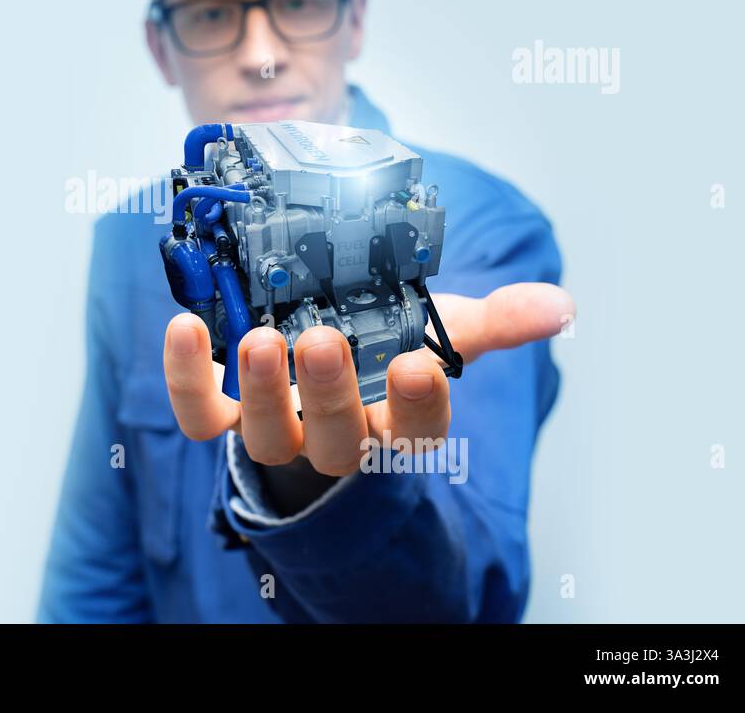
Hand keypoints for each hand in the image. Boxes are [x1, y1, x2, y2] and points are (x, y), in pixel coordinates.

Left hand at [162, 283, 574, 474]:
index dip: (418, 405)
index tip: (420, 363)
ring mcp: (274, 427)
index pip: (416, 431)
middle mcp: (334, 435)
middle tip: (324, 340)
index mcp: (394, 422)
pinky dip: (184, 377)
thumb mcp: (437, 328)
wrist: (313, 363)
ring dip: (262, 389)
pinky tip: (183, 326)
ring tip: (259, 340)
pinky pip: (199, 413)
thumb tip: (561, 306)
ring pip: (266, 433)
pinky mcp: (222, 412)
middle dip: (330, 393)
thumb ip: (493, 320)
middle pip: (336, 438)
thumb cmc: (380, 350)